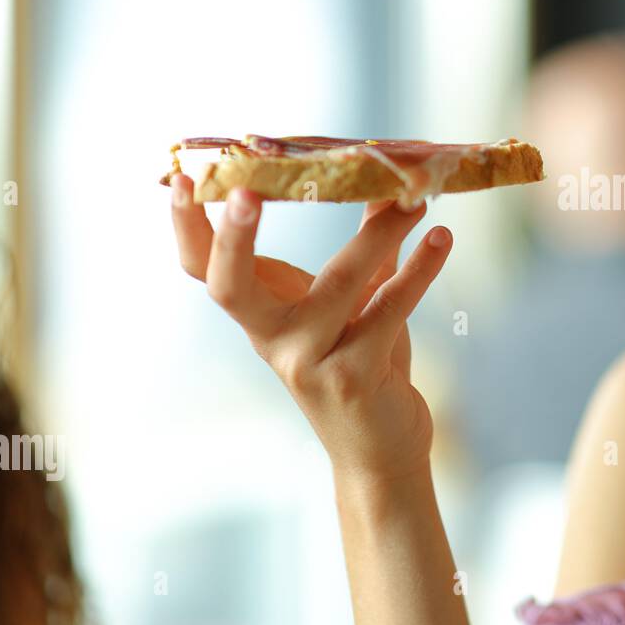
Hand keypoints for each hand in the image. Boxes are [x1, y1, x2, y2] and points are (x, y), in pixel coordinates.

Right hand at [169, 174, 451, 481]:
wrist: (381, 448)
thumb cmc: (361, 363)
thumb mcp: (354, 299)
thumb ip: (365, 243)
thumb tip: (384, 182)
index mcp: (260, 314)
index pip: (202, 267)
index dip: (187, 225)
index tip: (183, 176)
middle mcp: (272, 338)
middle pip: (230, 287)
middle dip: (233, 238)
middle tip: (249, 190)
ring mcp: (309, 361)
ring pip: (337, 282)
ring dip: (378, 233)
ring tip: (415, 199)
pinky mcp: (354, 378)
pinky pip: (388, 310)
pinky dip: (418, 271)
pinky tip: (442, 240)